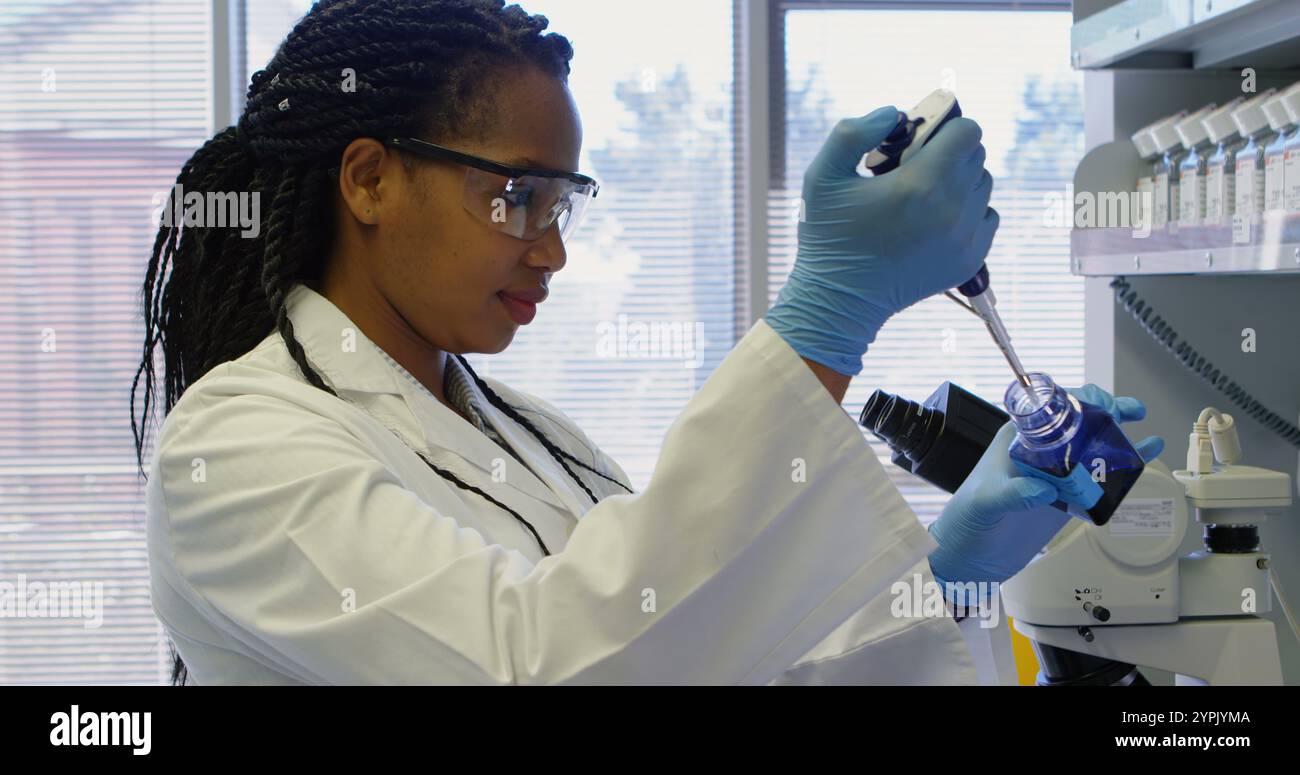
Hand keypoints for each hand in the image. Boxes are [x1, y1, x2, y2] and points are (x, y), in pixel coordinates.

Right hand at [765, 106, 996, 375]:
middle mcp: (950, 210)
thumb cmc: (828, 236)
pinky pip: (988, 216)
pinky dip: (969, 211)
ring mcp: (964, 239)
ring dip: (960, 181)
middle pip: (977, 155)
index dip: (946, 127)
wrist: (840, 301)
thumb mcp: (822, 175)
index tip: (923, 140)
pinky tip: (936, 219)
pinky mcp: (970, 260)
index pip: (967, 132)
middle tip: (916, 168)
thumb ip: (853, 132)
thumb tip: (895, 114)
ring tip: (924, 196)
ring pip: (984, 185)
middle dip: (950, 152)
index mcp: (919, 184)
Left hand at [926, 386, 1163, 591]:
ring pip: (1091, 448)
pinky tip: (1140, 462)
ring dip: (1118, 438)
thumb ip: (1013, 493)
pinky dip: (1118, 470)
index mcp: (1016, 439)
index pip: (1052, 408)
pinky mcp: (1063, 497)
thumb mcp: (987, 501)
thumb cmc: (966, 520)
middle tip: (1132, 411)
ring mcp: (1052, 474)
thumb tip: (1044, 489)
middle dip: (1107, 412)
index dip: (1081, 400)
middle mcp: (1037, 451)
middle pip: (1078, 423)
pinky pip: (1095, 478)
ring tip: (1146, 433)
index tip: (1105, 403)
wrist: (968, 554)